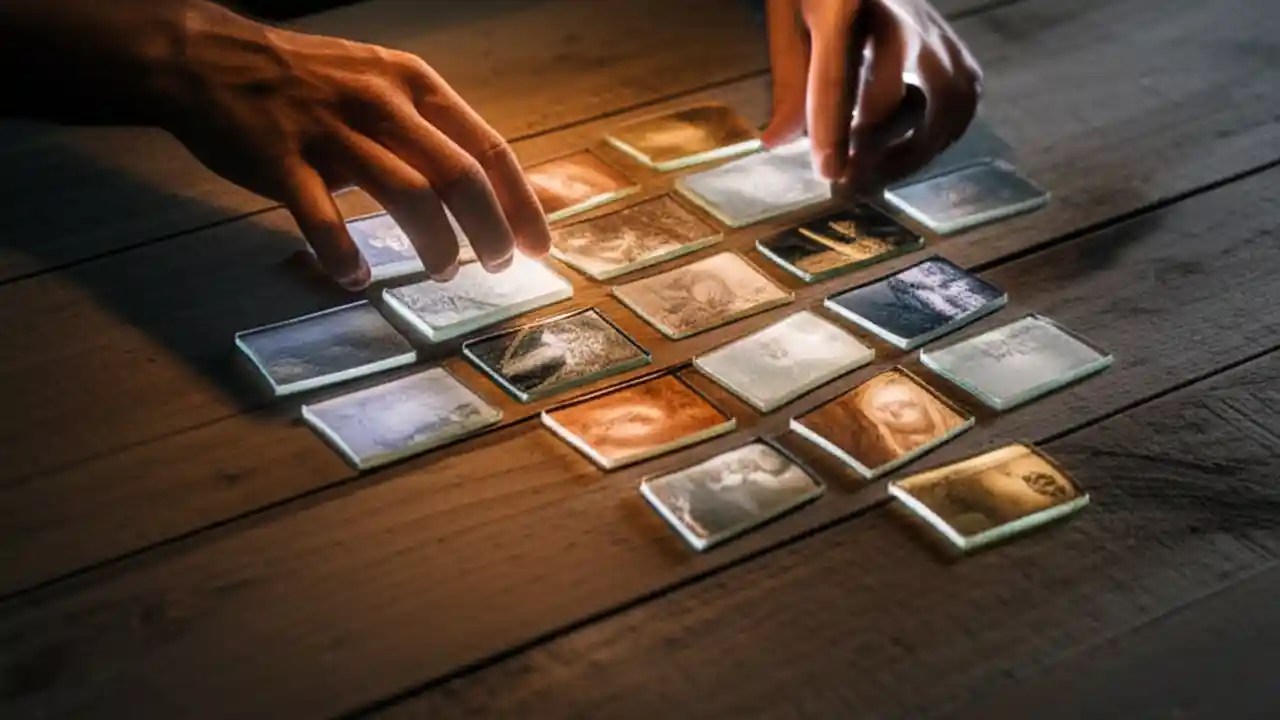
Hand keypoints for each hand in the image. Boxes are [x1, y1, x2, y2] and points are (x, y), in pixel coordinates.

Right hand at [155, 2, 550, 288]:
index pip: (488, 148)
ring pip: (406, 197)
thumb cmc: (308, 82)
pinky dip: (344, 257)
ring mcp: (330, 131)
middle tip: (497, 266)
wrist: (211, 60)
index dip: (520, 202)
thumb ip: (427, 130)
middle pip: (459, 176)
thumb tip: (482, 192)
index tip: (538, 246)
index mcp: (414, 84)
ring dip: (435, 246)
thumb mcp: (381, 83)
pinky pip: (323, 219)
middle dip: (489, 231)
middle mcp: (380, 103)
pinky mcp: (281, 161)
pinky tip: (357, 278)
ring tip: (442, 272)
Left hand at [762, 0, 981, 189]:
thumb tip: (777, 141)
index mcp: (840, 1)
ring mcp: (929, 20)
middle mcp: (897, 10)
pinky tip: (919, 145)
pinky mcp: (947, 31)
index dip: (833, 131)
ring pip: (951, 97)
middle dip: (884, 149)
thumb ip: (788, 76)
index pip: (837, 77)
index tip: (830, 173)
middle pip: (903, 93)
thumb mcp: (785, 12)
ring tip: (887, 171)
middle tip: (855, 181)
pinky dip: (948, 125)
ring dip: (922, 145)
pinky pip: (966, 86)